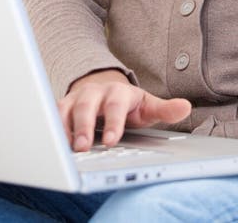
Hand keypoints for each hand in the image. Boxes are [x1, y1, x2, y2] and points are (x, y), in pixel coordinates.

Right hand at [56, 68, 191, 151]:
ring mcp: (77, 98)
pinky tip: (51, 143)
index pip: (116, 105)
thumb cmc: (128, 104)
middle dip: (85, 127)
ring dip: (64, 128)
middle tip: (84, 148)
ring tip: (66, 148)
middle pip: (87, 106)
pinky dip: (51, 127)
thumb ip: (165, 109)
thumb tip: (186, 107)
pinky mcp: (62, 105)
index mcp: (118, 92)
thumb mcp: (147, 106)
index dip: (114, 122)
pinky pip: (53, 114)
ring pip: (67, 109)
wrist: (105, 89)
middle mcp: (95, 92)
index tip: (113, 141)